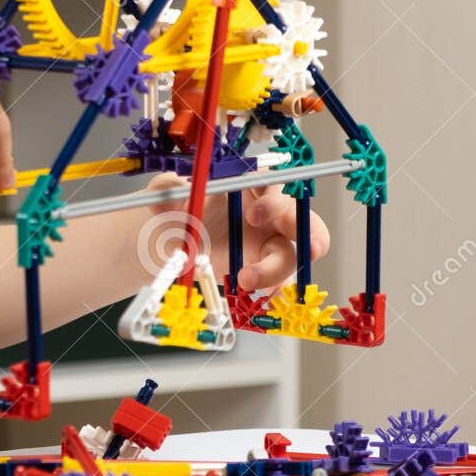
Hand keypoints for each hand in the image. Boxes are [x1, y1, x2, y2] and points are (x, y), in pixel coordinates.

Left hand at [143, 173, 330, 290]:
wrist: (170, 243)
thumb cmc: (178, 211)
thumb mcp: (169, 197)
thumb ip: (166, 189)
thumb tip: (165, 188)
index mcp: (250, 186)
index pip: (275, 184)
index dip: (274, 199)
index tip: (254, 215)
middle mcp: (268, 213)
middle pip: (301, 218)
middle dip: (311, 231)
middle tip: (309, 248)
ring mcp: (269, 242)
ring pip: (292, 255)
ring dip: (276, 269)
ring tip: (246, 280)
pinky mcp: (264, 269)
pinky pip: (279, 280)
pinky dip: (271, 287)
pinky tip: (253, 291)